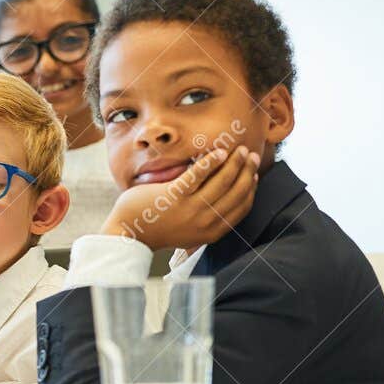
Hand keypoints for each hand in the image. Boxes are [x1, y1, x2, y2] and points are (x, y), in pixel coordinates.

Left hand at [101, 145, 259, 251]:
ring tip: (239, 150)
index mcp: (212, 232)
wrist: (130, 233)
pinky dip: (211, 162)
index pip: (242, 208)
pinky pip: (198, 175)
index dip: (251, 189)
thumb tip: (229, 196)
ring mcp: (189, 210)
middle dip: (247, 170)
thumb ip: (210, 218)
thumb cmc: (161, 226)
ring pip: (221, 182)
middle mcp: (204, 223)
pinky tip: (219, 152)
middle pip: (236, 192)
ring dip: (234, 163)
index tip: (253, 174)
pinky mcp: (174, 197)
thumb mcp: (191, 230)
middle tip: (251, 155)